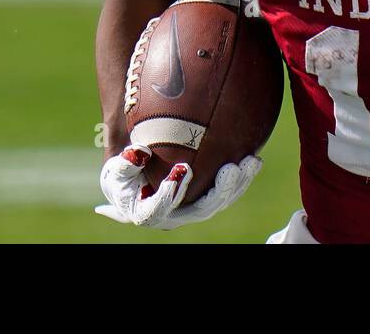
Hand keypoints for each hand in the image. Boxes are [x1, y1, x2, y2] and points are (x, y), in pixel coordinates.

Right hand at [95, 145, 260, 229]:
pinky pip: (227, 192)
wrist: (136, 179)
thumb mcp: (116, 170)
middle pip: (201, 210)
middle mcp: (176, 216)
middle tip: (231, 169)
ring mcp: (194, 209)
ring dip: (238, 184)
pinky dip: (241, 177)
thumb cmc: (124, 174)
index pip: (158, 210)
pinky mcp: (207, 199)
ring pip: (219, 202)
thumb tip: (140, 153)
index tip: (182, 169)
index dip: (169, 193)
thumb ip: (125, 164)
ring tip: (251, 162)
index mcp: (148, 213)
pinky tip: (254, 158)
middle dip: (219, 191)